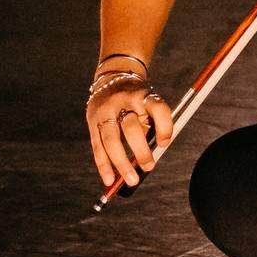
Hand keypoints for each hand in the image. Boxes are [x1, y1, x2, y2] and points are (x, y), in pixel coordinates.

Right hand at [87, 77, 175, 191]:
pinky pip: (97, 146)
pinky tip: (109, 180)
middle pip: (131, 127)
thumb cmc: (137, 98)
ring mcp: (105, 110)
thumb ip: (153, 125)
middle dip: (141, 151)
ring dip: (121, 163)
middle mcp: (123, 100)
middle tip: (149, 167)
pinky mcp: (92, 119)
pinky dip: (104, 165)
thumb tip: (151, 158)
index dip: (164, 128)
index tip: (164, 144)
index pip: (158, 109)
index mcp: (143, 94)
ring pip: (111, 140)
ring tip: (131, 180)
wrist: (113, 76)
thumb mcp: (149, 102)